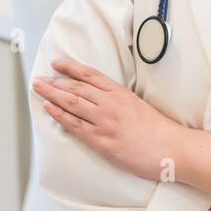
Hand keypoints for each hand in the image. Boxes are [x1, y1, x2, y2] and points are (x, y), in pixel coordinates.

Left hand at [31, 56, 186, 181]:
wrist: (172, 148)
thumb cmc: (160, 131)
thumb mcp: (139, 107)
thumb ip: (121, 102)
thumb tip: (105, 101)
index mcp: (120, 93)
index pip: (91, 75)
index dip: (71, 67)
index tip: (57, 62)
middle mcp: (110, 103)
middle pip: (76, 87)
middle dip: (55, 81)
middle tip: (39, 78)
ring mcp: (104, 121)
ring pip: (72, 102)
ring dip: (52, 94)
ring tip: (38, 88)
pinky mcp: (101, 140)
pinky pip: (75, 125)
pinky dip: (59, 115)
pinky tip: (49, 108)